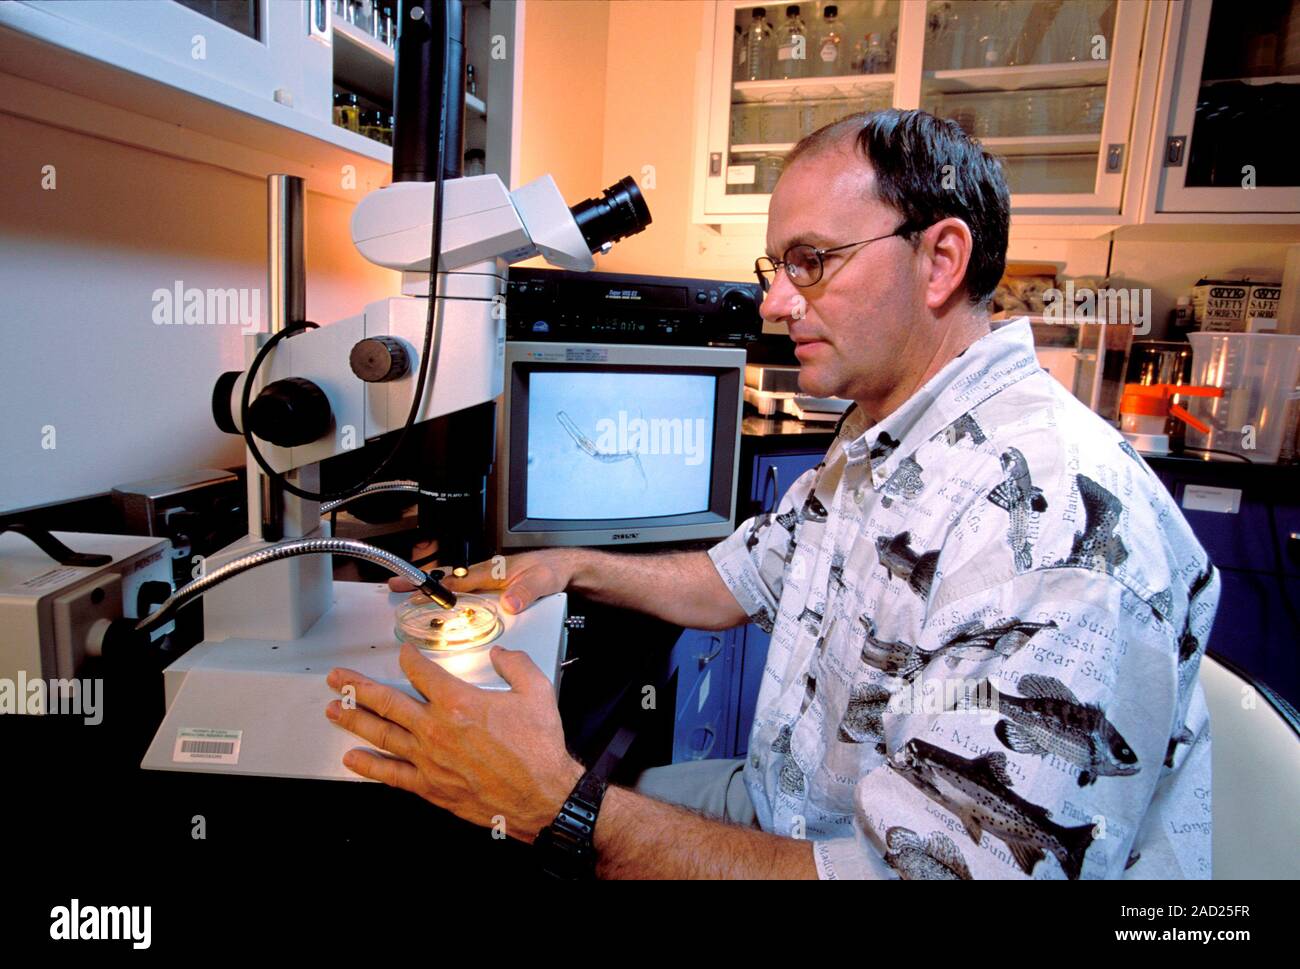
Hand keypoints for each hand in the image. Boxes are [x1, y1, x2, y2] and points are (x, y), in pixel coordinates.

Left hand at [325, 642, 583, 841]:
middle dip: (358, 686)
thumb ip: (516, 666)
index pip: (421, 672)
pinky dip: (369, 766)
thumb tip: (501, 654)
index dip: (408, 658)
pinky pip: (391, 774)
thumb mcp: (537, 693)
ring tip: (335, 709)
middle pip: (386, 702)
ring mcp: (429, 759)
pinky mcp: (430, 786)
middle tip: (337, 677)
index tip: (403, 653)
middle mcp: (436, 729)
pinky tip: (352, 760)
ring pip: (381, 734)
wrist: (541, 796)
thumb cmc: (538, 749)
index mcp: (459, 702)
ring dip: (354, 719)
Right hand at [388, 547, 580, 615]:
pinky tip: (441, 605)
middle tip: (396, 587)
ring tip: (408, 595)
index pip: (458, 581)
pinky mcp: (494, 586)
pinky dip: (449, 594)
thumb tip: (509, 602)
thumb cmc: (551, 570)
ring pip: (454, 583)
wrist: (563, 569)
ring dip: (432, 589)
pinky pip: (466, 590)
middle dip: (421, 583)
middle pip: (448, 579)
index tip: (414, 592)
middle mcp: (486, 574)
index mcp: (492, 571)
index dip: (435, 588)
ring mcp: (488, 579)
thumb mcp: (541, 582)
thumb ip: (525, 592)